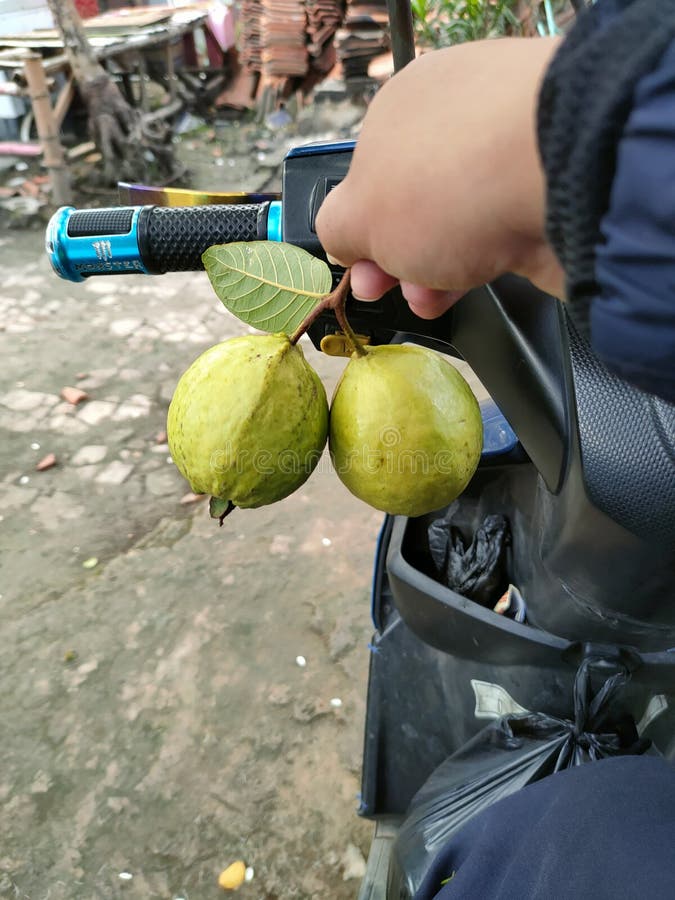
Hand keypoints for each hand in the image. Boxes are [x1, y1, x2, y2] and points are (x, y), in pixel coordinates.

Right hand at [315, 38, 564, 318]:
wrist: (562, 182)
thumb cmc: (446, 185)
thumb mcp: (356, 217)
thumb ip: (337, 231)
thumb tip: (343, 243)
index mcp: (406, 108)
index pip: (371, 174)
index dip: (360, 229)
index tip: (355, 268)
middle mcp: (459, 126)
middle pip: (415, 207)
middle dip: (395, 259)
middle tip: (383, 289)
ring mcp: (508, 162)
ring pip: (458, 229)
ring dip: (433, 274)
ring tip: (426, 300)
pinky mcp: (549, 198)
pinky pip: (502, 241)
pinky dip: (480, 271)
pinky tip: (466, 291)